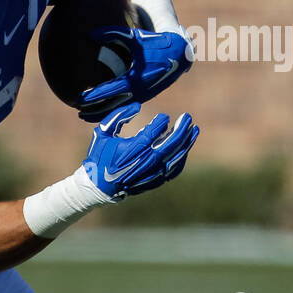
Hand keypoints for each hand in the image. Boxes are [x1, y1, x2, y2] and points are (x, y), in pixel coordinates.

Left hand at [76, 26, 193, 121]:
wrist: (179, 53)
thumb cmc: (153, 42)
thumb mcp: (133, 36)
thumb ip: (112, 34)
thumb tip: (91, 34)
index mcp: (137, 77)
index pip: (111, 89)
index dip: (94, 95)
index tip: (79, 98)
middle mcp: (140, 90)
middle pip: (112, 104)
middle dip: (94, 109)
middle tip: (76, 110)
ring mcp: (143, 95)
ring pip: (118, 109)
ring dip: (101, 114)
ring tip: (83, 116)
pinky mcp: (145, 96)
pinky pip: (125, 107)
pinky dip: (111, 111)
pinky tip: (98, 113)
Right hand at [81, 102, 198, 201]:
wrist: (99, 187)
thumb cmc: (99, 157)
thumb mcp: (102, 133)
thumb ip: (118, 116)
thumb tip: (137, 106)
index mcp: (132, 148)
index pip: (154, 131)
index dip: (161, 121)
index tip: (163, 117)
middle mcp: (145, 160)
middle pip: (171, 143)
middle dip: (181, 128)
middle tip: (187, 117)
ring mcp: (152, 172)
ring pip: (176, 156)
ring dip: (187, 142)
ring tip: (194, 130)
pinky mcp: (155, 181)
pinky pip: (174, 169)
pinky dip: (181, 157)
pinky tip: (184, 148)